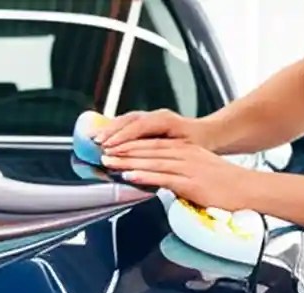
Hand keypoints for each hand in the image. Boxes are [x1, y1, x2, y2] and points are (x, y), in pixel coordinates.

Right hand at [93, 109, 211, 150]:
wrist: (208, 134)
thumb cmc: (199, 144)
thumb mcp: (188, 151)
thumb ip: (170, 154)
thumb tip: (153, 164)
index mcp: (167, 120)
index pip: (141, 125)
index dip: (124, 136)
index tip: (111, 146)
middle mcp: (157, 116)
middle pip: (130, 120)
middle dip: (111, 131)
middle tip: (97, 142)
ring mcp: (151, 117)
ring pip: (127, 120)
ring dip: (110, 129)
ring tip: (95, 139)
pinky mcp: (147, 122)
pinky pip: (128, 123)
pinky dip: (115, 129)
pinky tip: (104, 136)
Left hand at [101, 139, 255, 211]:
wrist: (250, 190)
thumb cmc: (228, 186)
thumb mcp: (201, 171)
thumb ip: (181, 171)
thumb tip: (164, 179)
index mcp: (186, 150)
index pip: (153, 143)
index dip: (131, 144)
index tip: (113, 145)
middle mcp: (185, 155)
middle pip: (148, 149)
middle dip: (123, 149)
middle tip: (101, 150)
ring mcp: (188, 168)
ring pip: (151, 161)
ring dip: (127, 161)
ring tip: (108, 161)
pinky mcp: (191, 183)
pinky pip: (163, 177)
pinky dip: (144, 175)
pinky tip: (130, 175)